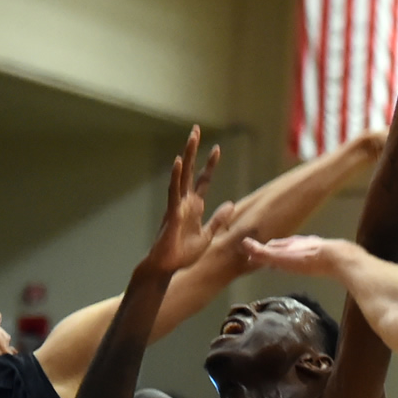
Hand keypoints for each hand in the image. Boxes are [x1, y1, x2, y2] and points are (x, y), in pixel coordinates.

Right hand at [142, 127, 231, 277]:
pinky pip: (173, 192)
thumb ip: (218, 220)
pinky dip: (175, 177)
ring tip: (191, 137)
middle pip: (190, 171)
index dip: (210, 165)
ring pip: (181, 175)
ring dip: (186, 156)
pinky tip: (178, 163)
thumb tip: (231, 205)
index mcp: (194, 207)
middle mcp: (184, 202)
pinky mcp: (172, 213)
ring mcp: (176, 205)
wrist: (166, 267)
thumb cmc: (183, 254)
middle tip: (196, 130)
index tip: (217, 148)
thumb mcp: (207, 236)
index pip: (203, 181)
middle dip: (193, 151)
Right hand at [240, 235, 348, 277]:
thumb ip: (264, 253)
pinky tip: (306, 264)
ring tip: (284, 263)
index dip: (262, 251)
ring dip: (289, 255)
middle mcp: (300, 242)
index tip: (254, 258)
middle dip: (275, 252)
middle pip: (284, 246)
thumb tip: (244, 243)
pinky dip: (304, 259)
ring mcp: (314, 246)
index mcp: (288, 243)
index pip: (271, 245)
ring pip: (298, 249)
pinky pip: (311, 254)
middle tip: (267, 260)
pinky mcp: (326, 253)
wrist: (336, 258)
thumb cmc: (306, 260)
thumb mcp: (281, 258)